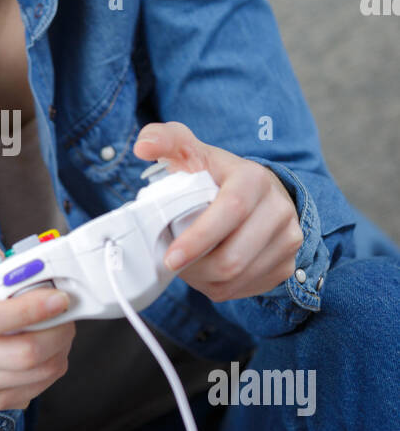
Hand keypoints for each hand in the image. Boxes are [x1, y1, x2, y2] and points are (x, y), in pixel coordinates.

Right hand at [0, 235, 75, 419]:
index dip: (27, 311)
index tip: (58, 298)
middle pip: (19, 354)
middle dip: (56, 331)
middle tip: (68, 311)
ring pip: (36, 372)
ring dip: (60, 347)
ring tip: (61, 326)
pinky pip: (38, 387)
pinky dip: (54, 364)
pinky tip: (51, 347)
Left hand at [132, 120, 303, 302]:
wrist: (260, 194)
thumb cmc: (217, 175)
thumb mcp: (192, 151)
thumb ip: (165, 140)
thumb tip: (142, 146)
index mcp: (254, 179)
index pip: (230, 212)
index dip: (198, 239)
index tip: (170, 259)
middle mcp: (279, 209)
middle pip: (233, 258)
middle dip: (195, 268)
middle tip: (173, 263)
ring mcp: (288, 240)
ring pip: (237, 279)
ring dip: (204, 279)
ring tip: (190, 264)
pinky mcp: (287, 265)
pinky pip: (244, 290)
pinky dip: (219, 286)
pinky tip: (209, 270)